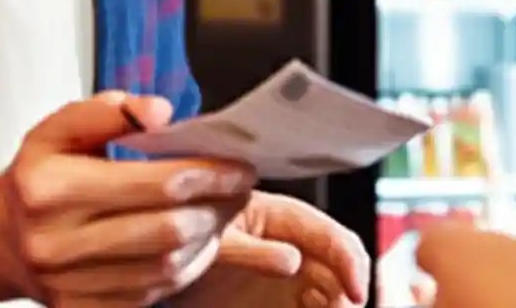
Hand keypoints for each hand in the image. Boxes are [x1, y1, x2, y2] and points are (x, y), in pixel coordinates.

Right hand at [0, 91, 256, 306]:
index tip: (239, 164)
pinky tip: (196, 242)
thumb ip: (111, 111)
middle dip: (217, 206)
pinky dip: (186, 268)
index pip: (153, 183)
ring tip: (223, 211)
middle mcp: (56, 241)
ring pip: (167, 267)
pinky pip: (154, 293)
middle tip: (241, 186)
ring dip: (209, 238)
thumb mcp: (60, 128)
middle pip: (168, 230)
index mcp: (50, 188)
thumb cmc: (36, 178)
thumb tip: (159, 113)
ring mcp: (70, 284)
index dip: (208, 174)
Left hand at [177, 191, 369, 307]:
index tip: (356, 294)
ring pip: (333, 295)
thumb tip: (294, 260)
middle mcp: (297, 245)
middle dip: (347, 297)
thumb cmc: (186, 235)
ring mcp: (293, 276)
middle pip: (342, 272)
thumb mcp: (214, 239)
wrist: (159, 262)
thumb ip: (252, 249)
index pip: (333, 238)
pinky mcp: (286, 300)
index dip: (352, 264)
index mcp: (284, 217)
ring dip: (334, 306)